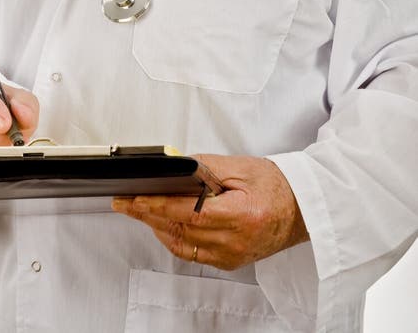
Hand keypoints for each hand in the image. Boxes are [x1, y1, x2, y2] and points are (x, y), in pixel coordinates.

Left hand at [111, 154, 308, 269]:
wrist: (301, 208)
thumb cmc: (275, 185)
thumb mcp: (239, 167)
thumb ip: (204, 168)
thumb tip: (174, 167)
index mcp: (241, 214)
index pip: (188, 212)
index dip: (158, 205)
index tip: (135, 198)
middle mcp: (236, 240)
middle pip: (180, 229)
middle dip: (148, 214)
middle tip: (125, 202)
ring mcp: (232, 255)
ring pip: (183, 244)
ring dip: (157, 226)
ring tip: (138, 209)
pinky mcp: (230, 261)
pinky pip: (193, 253)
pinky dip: (174, 238)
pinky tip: (162, 224)